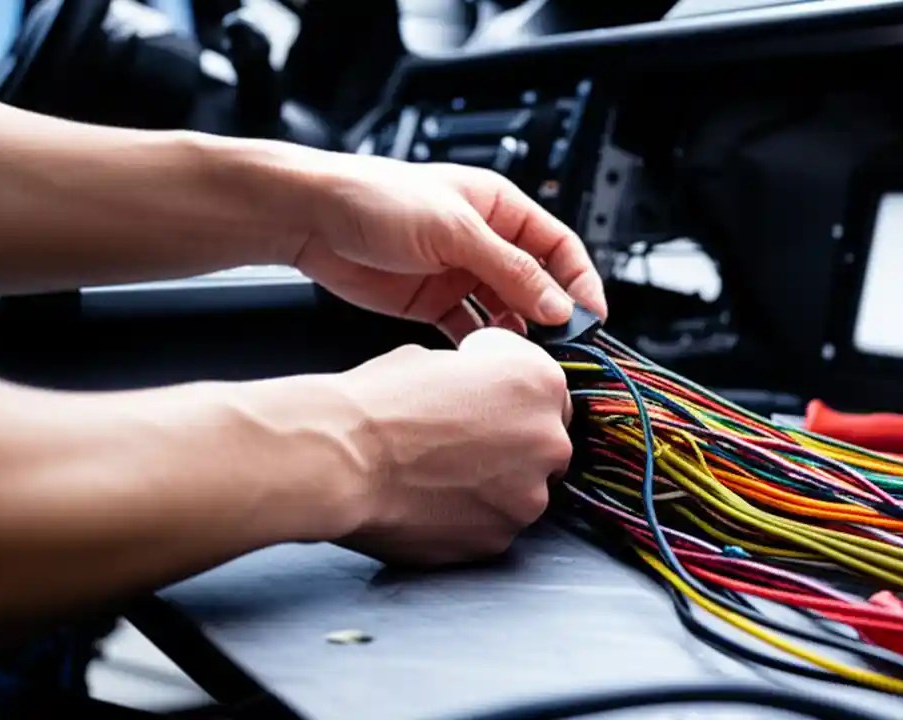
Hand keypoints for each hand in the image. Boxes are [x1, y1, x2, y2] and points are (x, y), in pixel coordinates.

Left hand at [289, 154, 607, 341]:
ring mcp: (459, 273)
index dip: (579, 281)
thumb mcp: (454, 229)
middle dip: (550, 315)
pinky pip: (471, 329)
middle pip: (536, 284)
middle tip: (560, 348)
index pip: (559, 246)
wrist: (310, 218)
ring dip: (517, 334)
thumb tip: (557, 303)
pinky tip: (485, 358)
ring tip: (522, 358)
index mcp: (500, 208)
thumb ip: (509, 268)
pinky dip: (482, 345)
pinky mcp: (433, 302)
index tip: (591, 316)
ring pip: (506, 311)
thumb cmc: (375, 197)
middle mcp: (485, 241)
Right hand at [329, 328, 571, 564]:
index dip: (514, 397)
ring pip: (522, 491)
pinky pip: (492, 526)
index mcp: (539, 384)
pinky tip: (432, 501)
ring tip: (440, 475)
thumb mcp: (439, 359)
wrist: (341, 460)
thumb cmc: (380, 401)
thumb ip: (479, 379)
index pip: (549, 393)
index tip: (491, 399)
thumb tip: (477, 390)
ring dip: (494, 484)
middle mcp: (548, 442)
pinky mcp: (496, 541)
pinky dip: (470, 517)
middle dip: (512, 443)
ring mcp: (527, 499)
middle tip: (464, 442)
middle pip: (545, 445)